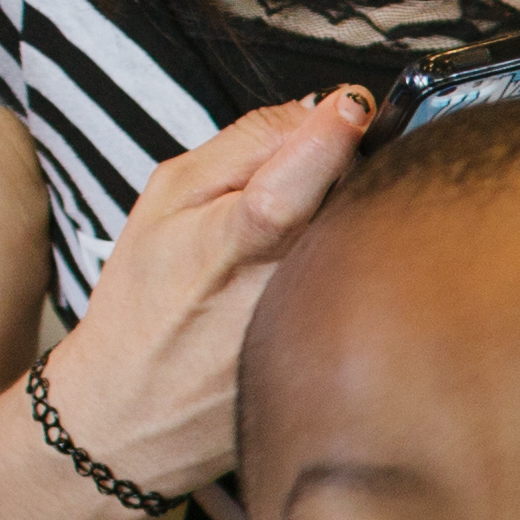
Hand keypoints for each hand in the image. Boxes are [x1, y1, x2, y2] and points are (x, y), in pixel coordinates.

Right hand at [33, 91, 371, 510]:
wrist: (137, 412)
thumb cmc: (148, 294)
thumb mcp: (167, 200)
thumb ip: (245, 147)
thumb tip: (322, 109)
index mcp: (226, 246)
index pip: (293, 183)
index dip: (333, 136)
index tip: (352, 106)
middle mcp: (284, 296)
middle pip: (353, 207)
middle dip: (355, 172)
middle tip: (332, 172)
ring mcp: (321, 337)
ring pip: (375, 249)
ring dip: (365, 220)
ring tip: (319, 234)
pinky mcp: (349, 369)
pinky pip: (382, 294)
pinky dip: (372, 267)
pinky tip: (340, 272)